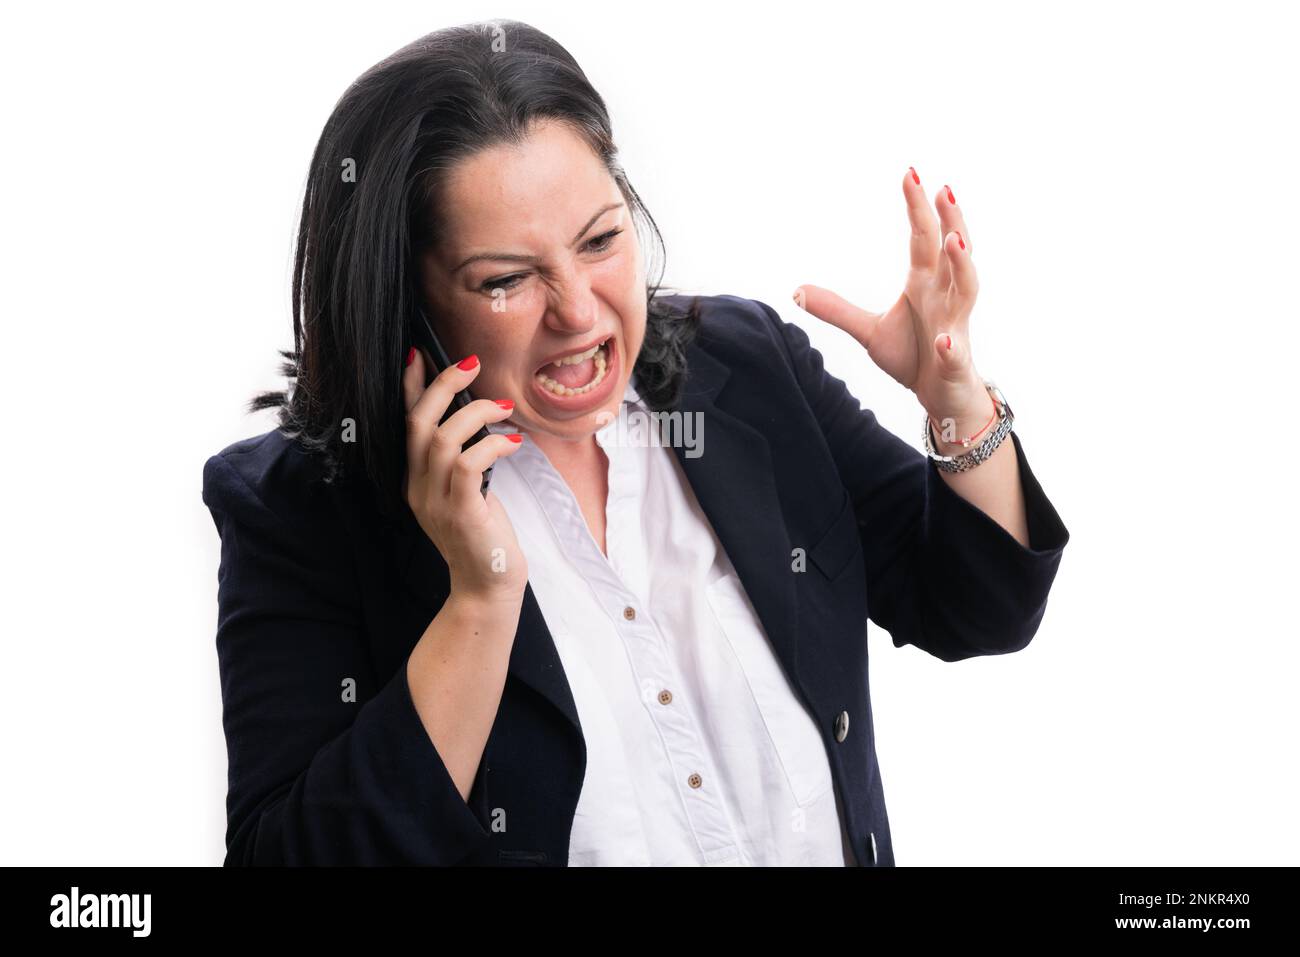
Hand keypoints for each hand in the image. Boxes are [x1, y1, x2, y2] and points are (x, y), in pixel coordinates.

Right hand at [402, 347, 528, 602]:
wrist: (486, 587)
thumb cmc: (483, 536)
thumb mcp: (467, 492)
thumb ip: (463, 460)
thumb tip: (479, 418)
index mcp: (416, 479)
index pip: (405, 424)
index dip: (410, 387)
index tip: (419, 353)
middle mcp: (418, 487)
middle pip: (418, 423)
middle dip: (442, 385)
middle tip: (470, 363)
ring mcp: (437, 502)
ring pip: (444, 439)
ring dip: (476, 413)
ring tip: (503, 407)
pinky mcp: (462, 513)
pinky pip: (469, 465)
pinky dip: (492, 445)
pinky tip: (513, 443)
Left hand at [793, 169, 990, 426]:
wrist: (941, 397)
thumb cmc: (913, 356)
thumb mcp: (868, 331)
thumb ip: (836, 309)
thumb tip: (796, 290)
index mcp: (926, 284)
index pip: (923, 238)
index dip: (917, 207)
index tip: (910, 174)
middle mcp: (945, 297)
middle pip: (952, 252)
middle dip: (950, 220)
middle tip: (943, 188)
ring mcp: (955, 327)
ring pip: (967, 290)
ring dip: (963, 266)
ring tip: (955, 243)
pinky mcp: (955, 362)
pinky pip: (954, 353)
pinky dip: (950, 347)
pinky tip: (944, 342)